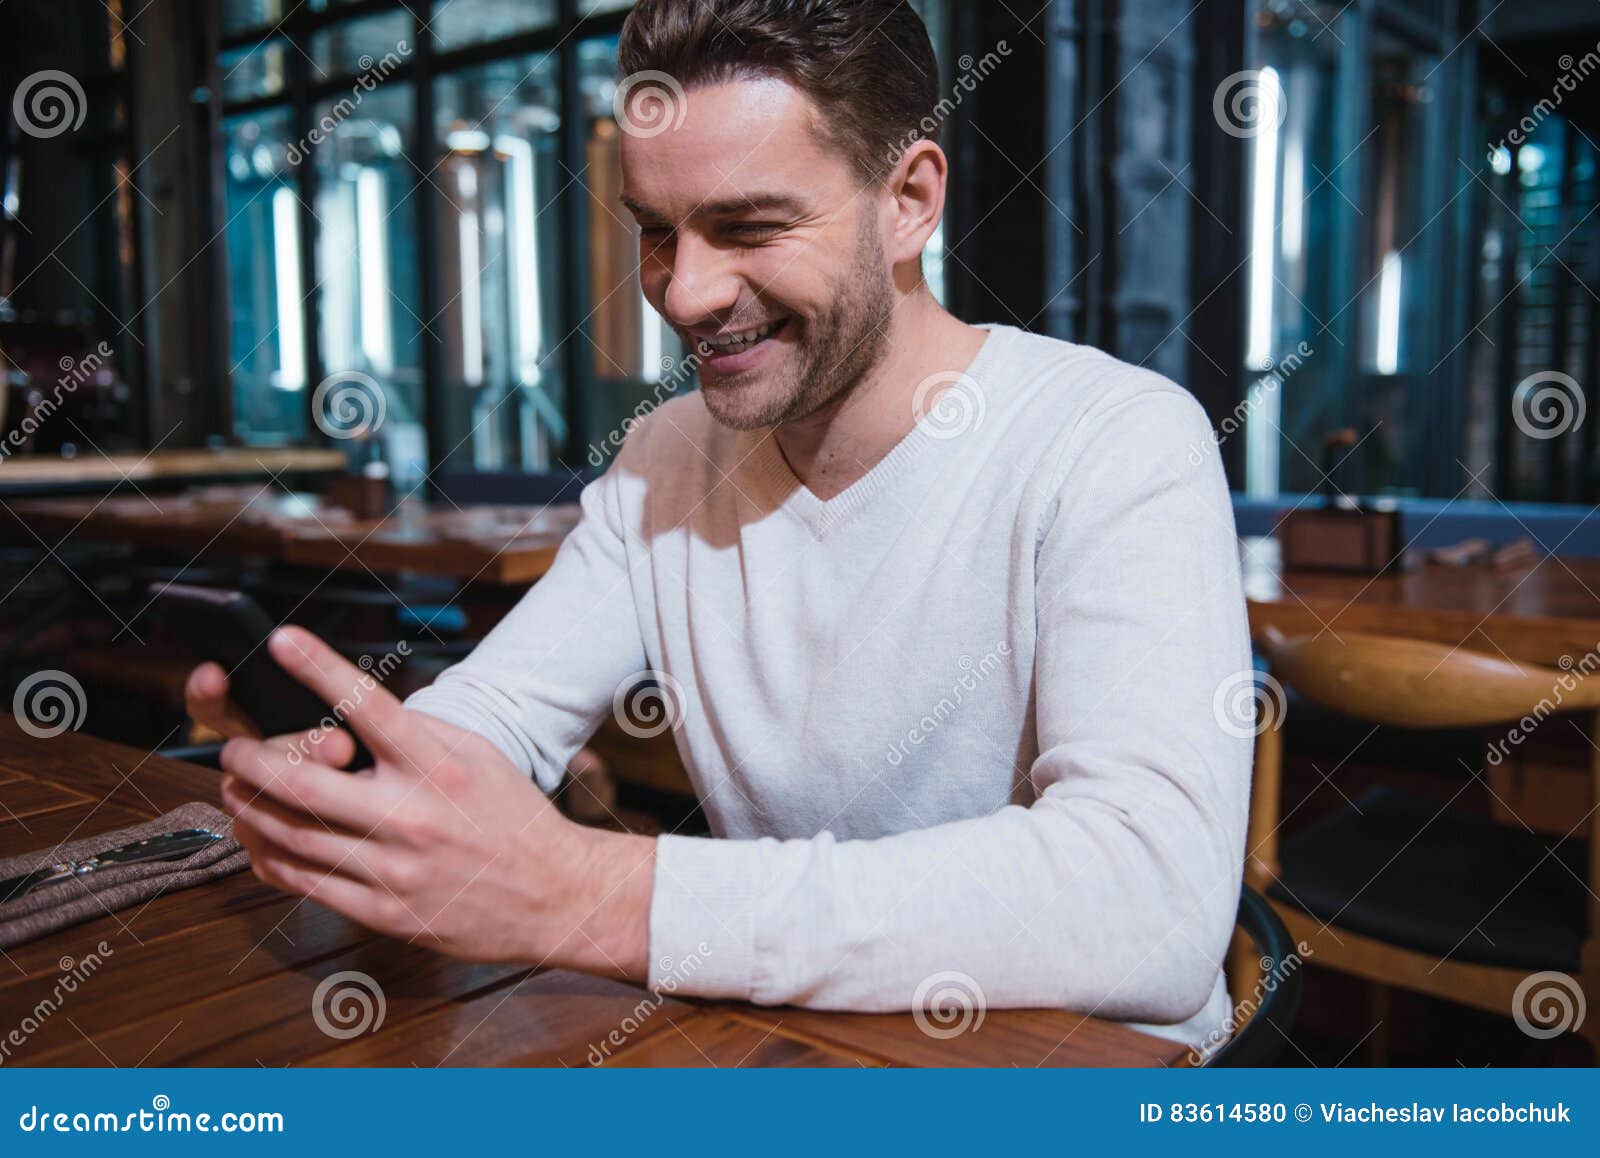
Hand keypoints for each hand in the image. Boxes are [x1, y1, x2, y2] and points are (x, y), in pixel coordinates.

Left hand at [214, 626, 654, 977]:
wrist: (554, 895)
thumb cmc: (512, 817)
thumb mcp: (477, 756)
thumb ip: (417, 735)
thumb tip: (355, 714)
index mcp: (438, 766)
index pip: (368, 706)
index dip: (318, 668)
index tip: (280, 640)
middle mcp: (411, 816)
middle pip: (302, 783)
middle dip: (251, 761)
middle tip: (230, 747)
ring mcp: (394, 869)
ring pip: (292, 835)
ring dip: (250, 808)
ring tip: (236, 789)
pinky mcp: (384, 911)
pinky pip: (306, 882)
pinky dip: (272, 856)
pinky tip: (261, 839)